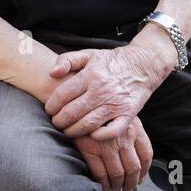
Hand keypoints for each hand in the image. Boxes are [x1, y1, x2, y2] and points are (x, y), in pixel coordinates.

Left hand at [44, 45, 161, 139]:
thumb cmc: (111, 61)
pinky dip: (101, 136)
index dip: (52, 105)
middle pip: (73, 112)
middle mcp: (102, 89)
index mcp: (90, 74)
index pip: (63, 95)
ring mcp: (116, 103)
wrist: (142, 65)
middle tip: (56, 123)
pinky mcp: (128, 113)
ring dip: (73, 131)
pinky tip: (92, 136)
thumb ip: (67, 60)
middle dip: (59, 121)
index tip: (49, 110)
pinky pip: (113, 130)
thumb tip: (52, 73)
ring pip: (88, 124)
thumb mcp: (88, 54)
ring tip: (67, 131)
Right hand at [73, 113, 152, 190]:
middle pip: (133, 168)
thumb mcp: (120, 115)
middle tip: (127, 189)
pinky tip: (103, 185)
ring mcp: (107, 144)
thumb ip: (129, 132)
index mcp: (134, 127)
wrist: (79, 103)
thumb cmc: (99, 109)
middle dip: (131, 183)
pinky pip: (100, 173)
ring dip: (117, 185)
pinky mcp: (90, 149)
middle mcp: (123, 137)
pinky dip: (103, 183)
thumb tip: (135, 158)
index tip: (140, 178)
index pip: (146, 154)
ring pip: (117, 173)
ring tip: (114, 189)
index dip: (144, 171)